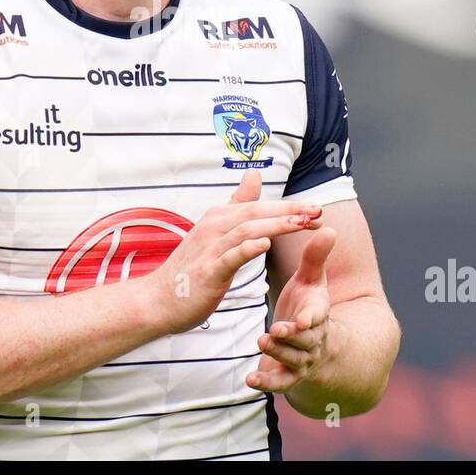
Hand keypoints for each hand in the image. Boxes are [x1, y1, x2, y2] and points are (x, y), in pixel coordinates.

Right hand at [144, 169, 323, 333]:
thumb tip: (254, 174)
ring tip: (303, 224)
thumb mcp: (214, 231)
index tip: (316, 209)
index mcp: (219, 218)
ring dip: (277, 225)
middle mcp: (214, 227)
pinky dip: (247, 248)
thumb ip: (236, 204)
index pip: (259, 206)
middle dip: (289, 211)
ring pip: (247, 230)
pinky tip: (265, 245)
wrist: (157, 300)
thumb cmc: (190, 268)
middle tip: (318, 212)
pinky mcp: (207, 271)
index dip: (288, 207)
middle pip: (256, 212)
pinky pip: (229, 256)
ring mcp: (209, 249)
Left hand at [247, 226, 335, 393]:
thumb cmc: (309, 304)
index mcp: (318, 314)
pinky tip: (250, 380)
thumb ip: (316, 257)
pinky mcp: (287, 374)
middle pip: (305, 341)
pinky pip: (280, 382)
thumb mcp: (312, 281)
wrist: (318, 344)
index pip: (318, 316)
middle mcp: (313, 339)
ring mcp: (301, 359)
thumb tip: (328, 227)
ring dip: (278, 353)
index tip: (302, 319)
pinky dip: (267, 383)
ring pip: (292, 360)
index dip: (311, 318)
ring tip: (262, 342)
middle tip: (275, 331)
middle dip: (291, 337)